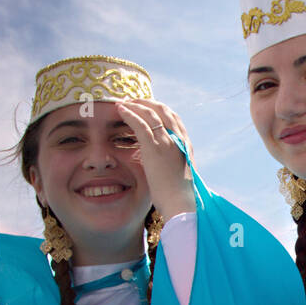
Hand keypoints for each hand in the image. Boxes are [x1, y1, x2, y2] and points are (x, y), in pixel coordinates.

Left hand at [114, 99, 194, 219]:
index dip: (159, 109)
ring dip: (135, 105)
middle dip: (147, 102)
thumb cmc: (179, 196)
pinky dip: (130, 114)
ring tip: (123, 103)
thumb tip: (165, 166)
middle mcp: (178, 139)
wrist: (181, 204)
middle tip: (132, 101)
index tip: (147, 107)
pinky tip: (120, 110)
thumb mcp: (179, 175)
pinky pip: (140, 124)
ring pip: (151, 114)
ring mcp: (167, 142)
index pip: (173, 118)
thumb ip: (173, 164)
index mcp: (185, 145)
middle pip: (163, 110)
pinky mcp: (154, 148)